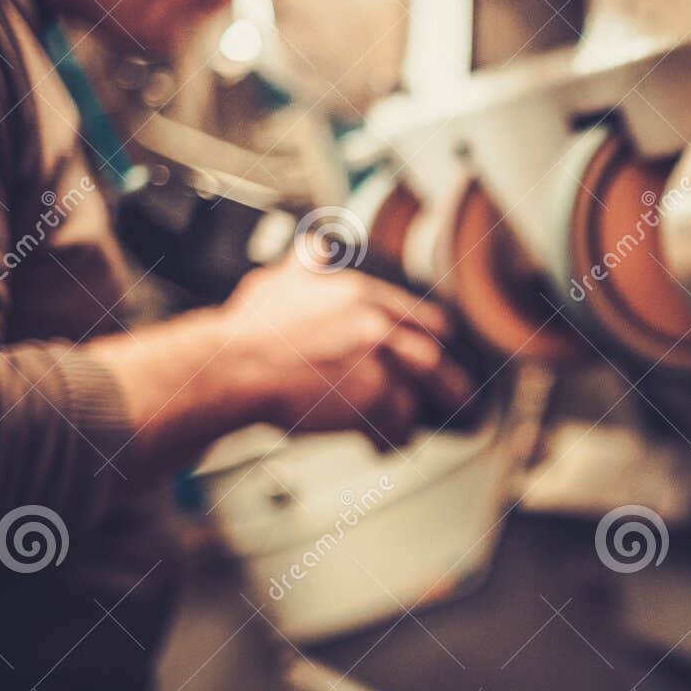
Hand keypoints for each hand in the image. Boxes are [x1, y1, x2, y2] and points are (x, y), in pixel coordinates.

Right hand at [219, 258, 474, 448]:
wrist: (232, 368)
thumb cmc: (247, 330)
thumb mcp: (279, 280)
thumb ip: (306, 263)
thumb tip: (316, 246)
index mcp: (361, 294)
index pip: (415, 313)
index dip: (431, 332)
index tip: (439, 342)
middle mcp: (377, 324)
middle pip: (431, 354)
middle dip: (447, 378)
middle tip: (458, 392)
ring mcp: (379, 362)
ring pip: (418, 392)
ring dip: (417, 412)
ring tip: (418, 427)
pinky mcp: (373, 398)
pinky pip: (397, 423)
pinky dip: (393, 437)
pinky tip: (387, 444)